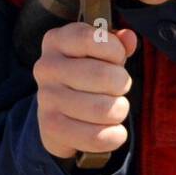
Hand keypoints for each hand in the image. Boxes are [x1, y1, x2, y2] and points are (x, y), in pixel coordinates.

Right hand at [35, 22, 137, 160]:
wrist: (58, 112)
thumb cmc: (85, 74)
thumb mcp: (99, 53)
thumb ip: (116, 43)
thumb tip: (129, 38)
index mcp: (57, 40)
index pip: (91, 39)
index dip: (115, 51)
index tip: (117, 59)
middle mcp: (47, 67)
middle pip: (103, 76)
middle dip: (122, 84)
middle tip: (119, 88)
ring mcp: (46, 98)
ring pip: (103, 109)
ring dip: (119, 110)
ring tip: (115, 108)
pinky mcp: (51, 127)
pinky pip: (96, 137)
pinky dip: (114, 136)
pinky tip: (114, 130)